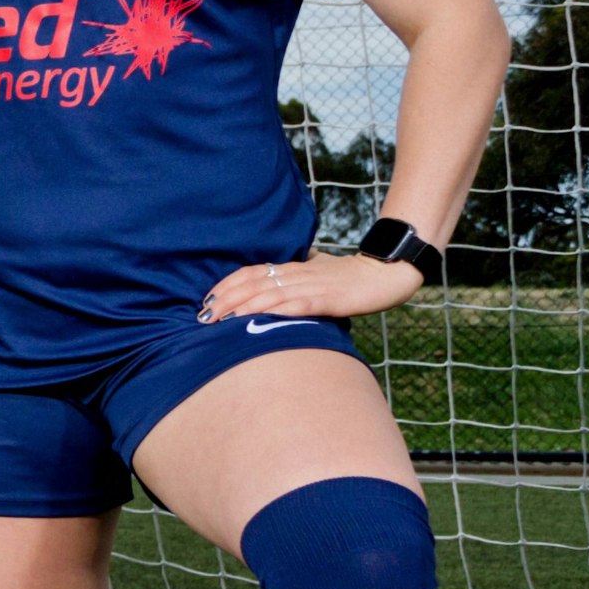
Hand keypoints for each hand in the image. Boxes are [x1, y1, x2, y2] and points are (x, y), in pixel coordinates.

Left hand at [197, 248, 422, 323]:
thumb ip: (295, 279)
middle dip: (226, 299)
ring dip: (243, 307)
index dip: (227, 285)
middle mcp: (296, 274)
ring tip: (222, 320)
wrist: (383, 273)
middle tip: (204, 316)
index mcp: (292, 268)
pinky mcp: (327, 299)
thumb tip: (275, 288)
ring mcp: (311, 286)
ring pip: (270, 294)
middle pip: (253, 284)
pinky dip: (277, 311)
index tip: (207, 300)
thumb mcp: (315, 275)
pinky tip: (261, 319)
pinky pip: (298, 305)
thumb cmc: (347, 276)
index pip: (251, 273)